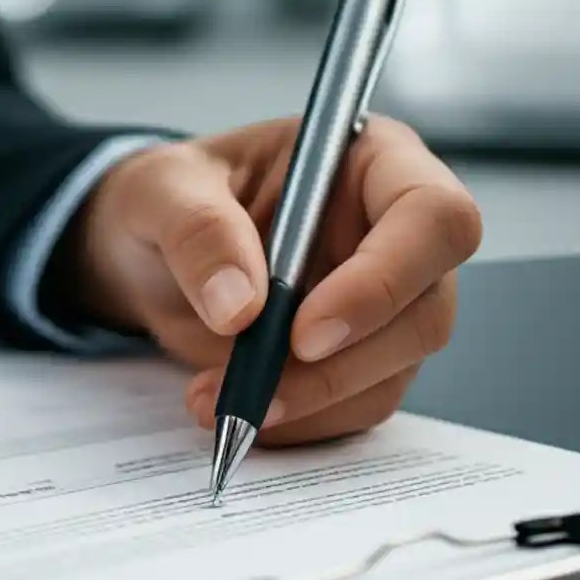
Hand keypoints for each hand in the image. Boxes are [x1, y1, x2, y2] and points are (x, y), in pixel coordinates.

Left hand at [72, 117, 481, 445]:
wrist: (147, 251)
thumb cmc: (170, 197)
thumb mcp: (160, 189)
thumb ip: (196, 230)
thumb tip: (238, 307)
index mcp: (371, 160)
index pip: (432, 216)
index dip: (383, 281)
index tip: (304, 333)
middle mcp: (396, 231)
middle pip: (426, 311)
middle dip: (341, 365)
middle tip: (254, 389)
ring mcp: (387, 300)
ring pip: (394, 371)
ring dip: (311, 401)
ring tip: (218, 401)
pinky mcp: (361, 355)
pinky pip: (357, 404)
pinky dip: (300, 419)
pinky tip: (235, 407)